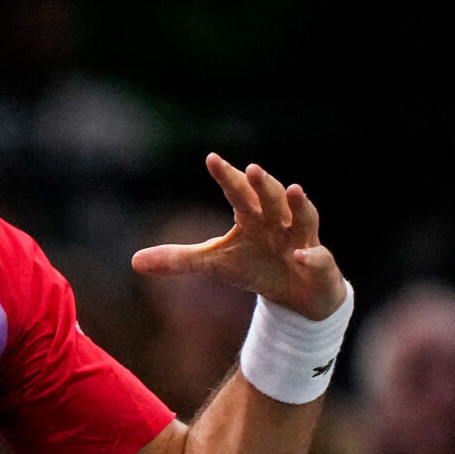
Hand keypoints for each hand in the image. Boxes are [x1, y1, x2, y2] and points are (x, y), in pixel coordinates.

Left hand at [131, 153, 345, 319]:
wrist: (297, 295)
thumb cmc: (257, 268)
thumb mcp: (215, 264)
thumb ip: (179, 259)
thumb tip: (134, 262)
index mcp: (252, 217)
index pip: (238, 192)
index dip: (227, 176)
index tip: (211, 158)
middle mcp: (280, 223)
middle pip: (271, 199)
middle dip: (262, 184)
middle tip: (252, 168)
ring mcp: (303, 242)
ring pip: (304, 218)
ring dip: (300, 205)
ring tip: (293, 189)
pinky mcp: (320, 266)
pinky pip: (319, 259)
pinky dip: (312, 256)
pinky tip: (303, 255)